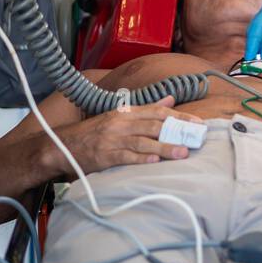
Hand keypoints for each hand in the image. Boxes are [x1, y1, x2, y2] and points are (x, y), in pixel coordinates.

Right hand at [51, 96, 202, 176]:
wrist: (63, 145)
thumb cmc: (95, 132)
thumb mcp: (120, 116)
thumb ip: (147, 108)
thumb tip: (171, 100)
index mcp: (126, 112)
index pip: (158, 111)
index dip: (179, 116)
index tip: (197, 122)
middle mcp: (121, 123)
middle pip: (154, 125)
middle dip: (177, 132)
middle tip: (196, 138)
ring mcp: (113, 140)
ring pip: (143, 142)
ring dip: (165, 148)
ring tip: (182, 152)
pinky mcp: (105, 156)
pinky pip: (126, 157)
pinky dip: (142, 159)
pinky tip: (155, 162)